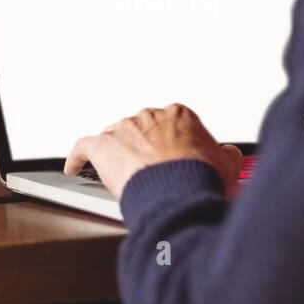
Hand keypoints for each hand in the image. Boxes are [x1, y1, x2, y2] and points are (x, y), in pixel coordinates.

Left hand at [65, 103, 242, 199]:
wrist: (176, 188)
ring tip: (117, 174)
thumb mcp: (227, 164)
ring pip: (114, 138)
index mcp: (178, 115)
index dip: (169, 146)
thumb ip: (226, 155)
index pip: (169, 126)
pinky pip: (83, 148)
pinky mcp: (101, 146)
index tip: (169, 160)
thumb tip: (230, 155)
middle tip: (146, 170)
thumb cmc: (199, 175)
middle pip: (140, 130)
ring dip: (114, 154)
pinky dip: (77, 158)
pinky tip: (74, 166)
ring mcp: (123, 129)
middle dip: (142, 149)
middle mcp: (148, 117)